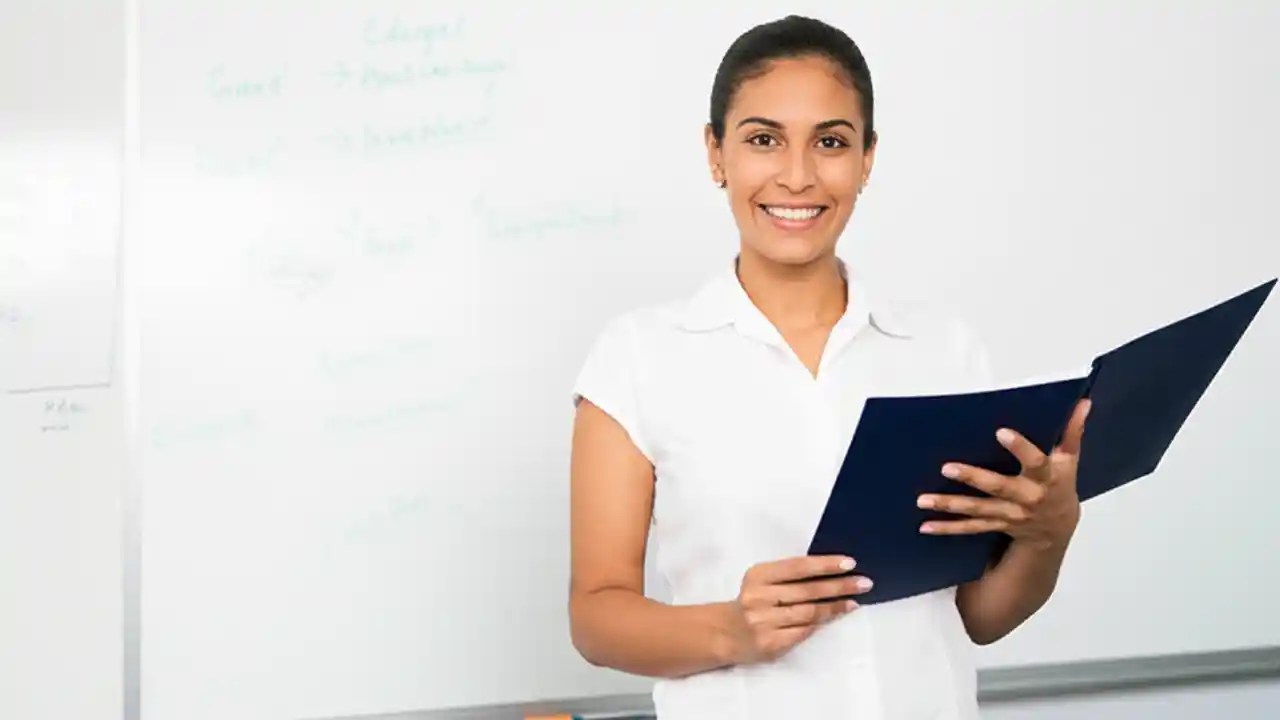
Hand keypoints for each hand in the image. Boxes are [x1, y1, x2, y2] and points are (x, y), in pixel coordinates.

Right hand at [722, 555, 871, 664]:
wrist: (725, 632)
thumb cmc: (752, 601)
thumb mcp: (762, 580)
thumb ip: (789, 575)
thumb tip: (831, 570)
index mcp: (758, 575)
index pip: (798, 567)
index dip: (825, 564)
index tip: (849, 563)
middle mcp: (759, 597)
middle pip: (808, 590)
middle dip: (839, 585)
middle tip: (864, 582)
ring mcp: (764, 622)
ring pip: (809, 613)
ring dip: (836, 606)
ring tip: (854, 601)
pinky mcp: (771, 643)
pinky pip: (804, 631)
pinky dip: (822, 622)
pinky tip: (835, 615)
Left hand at [917, 398, 1091, 550]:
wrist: (1057, 528)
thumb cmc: (1060, 484)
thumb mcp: (1069, 460)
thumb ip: (1072, 431)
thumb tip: (1083, 403)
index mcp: (1045, 478)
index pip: (1035, 461)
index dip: (1020, 448)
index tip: (1002, 432)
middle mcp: (1025, 497)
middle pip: (998, 487)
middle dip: (973, 478)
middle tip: (946, 468)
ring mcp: (1008, 514)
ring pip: (977, 510)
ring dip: (950, 505)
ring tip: (923, 500)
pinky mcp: (995, 524)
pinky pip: (969, 528)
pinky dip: (947, 528)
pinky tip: (925, 526)